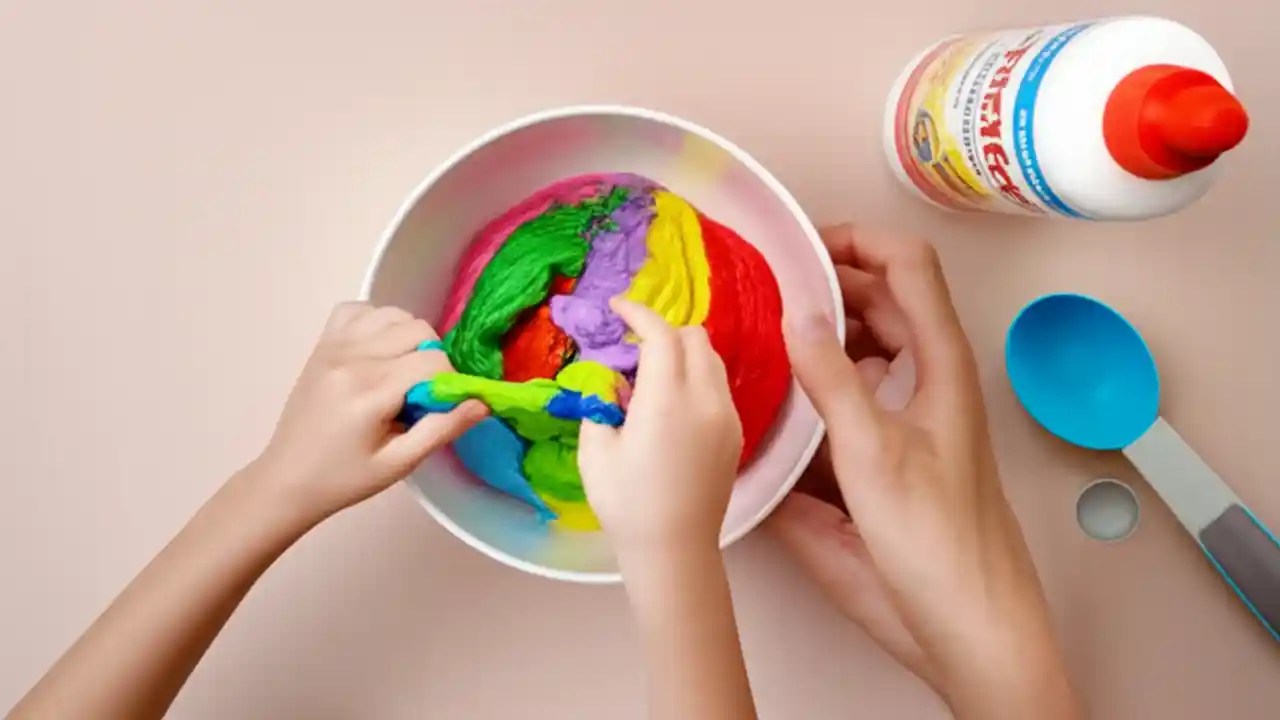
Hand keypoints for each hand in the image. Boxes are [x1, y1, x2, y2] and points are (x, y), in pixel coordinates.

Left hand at [255, 302, 485, 523]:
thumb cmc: (345, 478)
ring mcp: (332, 347)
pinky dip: (376, 322)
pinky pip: (356, 310)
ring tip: (403, 370)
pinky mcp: (321, 345)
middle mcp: (351, 358)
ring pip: (391, 314)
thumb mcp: (399, 464)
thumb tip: (482, 403)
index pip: (433, 361)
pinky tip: (378, 350)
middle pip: (417, 330)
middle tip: (423, 392)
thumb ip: (442, 429)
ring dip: (408, 337)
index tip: (442, 406)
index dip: (450, 382)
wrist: (287, 479)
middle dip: (433, 358)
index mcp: (370, 390)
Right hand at [577, 298, 743, 554]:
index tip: (617, 309)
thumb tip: (610, 378)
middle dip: (663, 330)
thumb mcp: (595, 449)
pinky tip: (670, 402)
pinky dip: (696, 376)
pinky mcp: (735, 434)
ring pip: (712, 359)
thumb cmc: (627, 504)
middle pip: (695, 336)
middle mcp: (706, 400)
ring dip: (682, 352)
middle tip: (631, 346)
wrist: (675, 551)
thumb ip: (601, 401)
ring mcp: (727, 416)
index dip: (639, 313)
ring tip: (650, 374)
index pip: (662, 334)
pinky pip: (718, 386)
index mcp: (668, 400)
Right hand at [767, 226, 1078, 718]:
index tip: (795, 247)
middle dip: (823, 286)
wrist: (966, 623)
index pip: (905, 266)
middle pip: (876, 303)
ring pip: (855, 353)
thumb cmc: (939, 541)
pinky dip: (807, 391)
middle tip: (759, 289)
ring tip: (754, 337)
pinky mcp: (876, 457)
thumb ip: (832, 380)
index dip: (856, 241)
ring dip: (812, 339)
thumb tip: (797, 315)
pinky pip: (838, 403)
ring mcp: (898, 418)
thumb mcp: (876, 453)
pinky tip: (767, 403)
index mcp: (937, 363)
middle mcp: (919, 380)